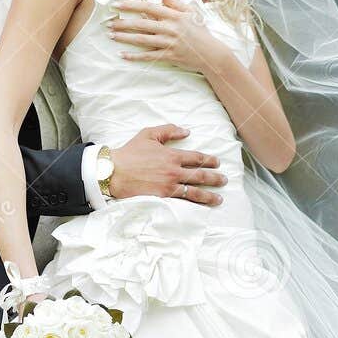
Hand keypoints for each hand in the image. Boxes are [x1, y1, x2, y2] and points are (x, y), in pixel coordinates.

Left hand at [107, 0, 227, 74]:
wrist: (211, 53)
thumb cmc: (200, 31)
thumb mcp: (190, 12)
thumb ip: (173, 0)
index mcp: (174, 15)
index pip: (148, 8)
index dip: (131, 5)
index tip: (117, 4)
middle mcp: (170, 28)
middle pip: (141, 24)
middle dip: (123, 23)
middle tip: (108, 23)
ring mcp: (169, 43)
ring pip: (141, 39)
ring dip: (124, 38)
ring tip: (111, 35)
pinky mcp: (168, 56)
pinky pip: (148, 56)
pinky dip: (134, 56)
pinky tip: (122, 55)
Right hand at [108, 124, 225, 205]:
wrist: (113, 171)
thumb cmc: (129, 153)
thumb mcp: (148, 134)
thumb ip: (168, 130)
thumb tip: (186, 131)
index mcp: (172, 155)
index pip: (196, 158)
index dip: (209, 160)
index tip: (217, 163)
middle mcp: (174, 170)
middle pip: (200, 175)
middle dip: (215, 178)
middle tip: (224, 181)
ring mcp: (169, 185)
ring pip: (195, 191)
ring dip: (209, 195)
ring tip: (219, 199)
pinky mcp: (163, 197)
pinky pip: (183, 201)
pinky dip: (194, 204)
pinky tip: (202, 208)